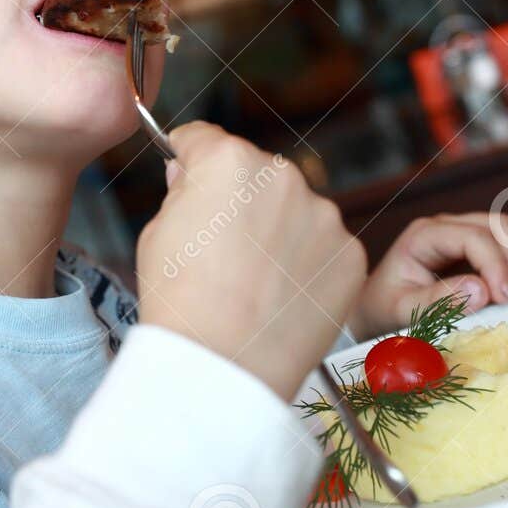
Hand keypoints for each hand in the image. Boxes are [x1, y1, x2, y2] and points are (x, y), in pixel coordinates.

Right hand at [134, 122, 367, 399]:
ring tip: (255, 279)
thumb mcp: (157, 234)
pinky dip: (307, 263)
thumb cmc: (182, 304)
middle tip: (222, 247)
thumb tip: (192, 176)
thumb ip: (181, 192)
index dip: (190, 156)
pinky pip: (324, 246)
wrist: (225, 368)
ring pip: (295, 209)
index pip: (204, 139)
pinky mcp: (350, 254)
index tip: (187, 168)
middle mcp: (283, 176)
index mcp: (228, 161)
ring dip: (279, 229)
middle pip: (256, 173)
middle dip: (239, 198)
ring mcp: (324, 215)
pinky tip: (282, 295)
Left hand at [349, 212, 507, 340]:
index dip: (495, 264)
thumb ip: (437, 302)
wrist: (374, 309)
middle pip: (499, 226)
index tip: (504, 297)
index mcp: (423, 236)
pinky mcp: (477, 249)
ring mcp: (463, 234)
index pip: (472, 237)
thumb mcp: (401, 311)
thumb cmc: (382, 309)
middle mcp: (446, 227)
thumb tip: (481, 290)